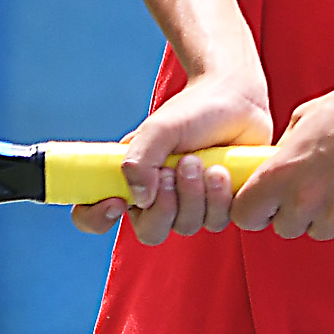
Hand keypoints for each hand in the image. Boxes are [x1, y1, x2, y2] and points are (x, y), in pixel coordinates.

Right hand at [70, 66, 271, 242]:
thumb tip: (141, 199)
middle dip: (164, 205)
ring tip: (201, 160)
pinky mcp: (221, 207)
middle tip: (177, 168)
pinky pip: (216, 221)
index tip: (116, 202)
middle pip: (150, 232)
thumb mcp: (160, 128)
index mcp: (131, 181)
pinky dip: (219, 198)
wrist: (239, 100)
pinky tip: (222, 171)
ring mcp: (191, 207)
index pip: (95, 215)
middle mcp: (158, 199)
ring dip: (194, 194)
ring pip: (186, 226)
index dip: (96, 218)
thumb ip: (140, 159)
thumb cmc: (194, 111)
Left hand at [230, 67, 333, 242]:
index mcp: (281, 173)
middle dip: (293, 211)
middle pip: (283, 228)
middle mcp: (304, 201)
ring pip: (317, 231)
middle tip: (315, 183)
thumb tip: (270, 170)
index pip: (244, 215)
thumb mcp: (306, 118)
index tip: (264, 202)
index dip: (253, 209)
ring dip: (325, 214)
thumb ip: (283, 152)